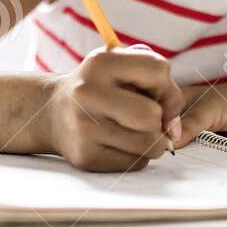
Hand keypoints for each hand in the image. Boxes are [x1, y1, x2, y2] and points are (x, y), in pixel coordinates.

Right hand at [43, 45, 183, 171]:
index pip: (158, 71)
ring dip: (152, 141)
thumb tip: (174, 128)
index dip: (168, 87)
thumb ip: (156, 81)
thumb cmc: (101, 87)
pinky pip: (136, 163)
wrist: (52, 112)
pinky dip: (136, 155)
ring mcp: (84, 128)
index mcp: (101, 63)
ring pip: (149, 144)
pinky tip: (119, 144)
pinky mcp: (86, 157)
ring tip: (135, 131)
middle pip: (151, 115)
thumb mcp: (121, 65)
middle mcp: (88, 93)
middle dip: (159, 119)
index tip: (158, 96)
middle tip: (147, 118)